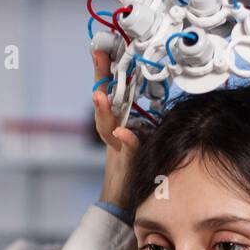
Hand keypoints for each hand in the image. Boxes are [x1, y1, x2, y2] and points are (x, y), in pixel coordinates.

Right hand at [92, 49, 140, 205]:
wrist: (123, 204)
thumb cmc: (136, 170)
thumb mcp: (144, 139)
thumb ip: (142, 124)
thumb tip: (150, 101)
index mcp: (120, 121)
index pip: (112, 90)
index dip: (106, 69)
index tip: (102, 46)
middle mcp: (114, 131)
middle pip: (105, 101)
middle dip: (101, 77)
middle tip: (98, 54)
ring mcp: (116, 147)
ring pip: (107, 124)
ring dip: (104, 109)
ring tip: (100, 95)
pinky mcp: (124, 164)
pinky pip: (126, 150)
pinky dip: (126, 142)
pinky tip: (124, 134)